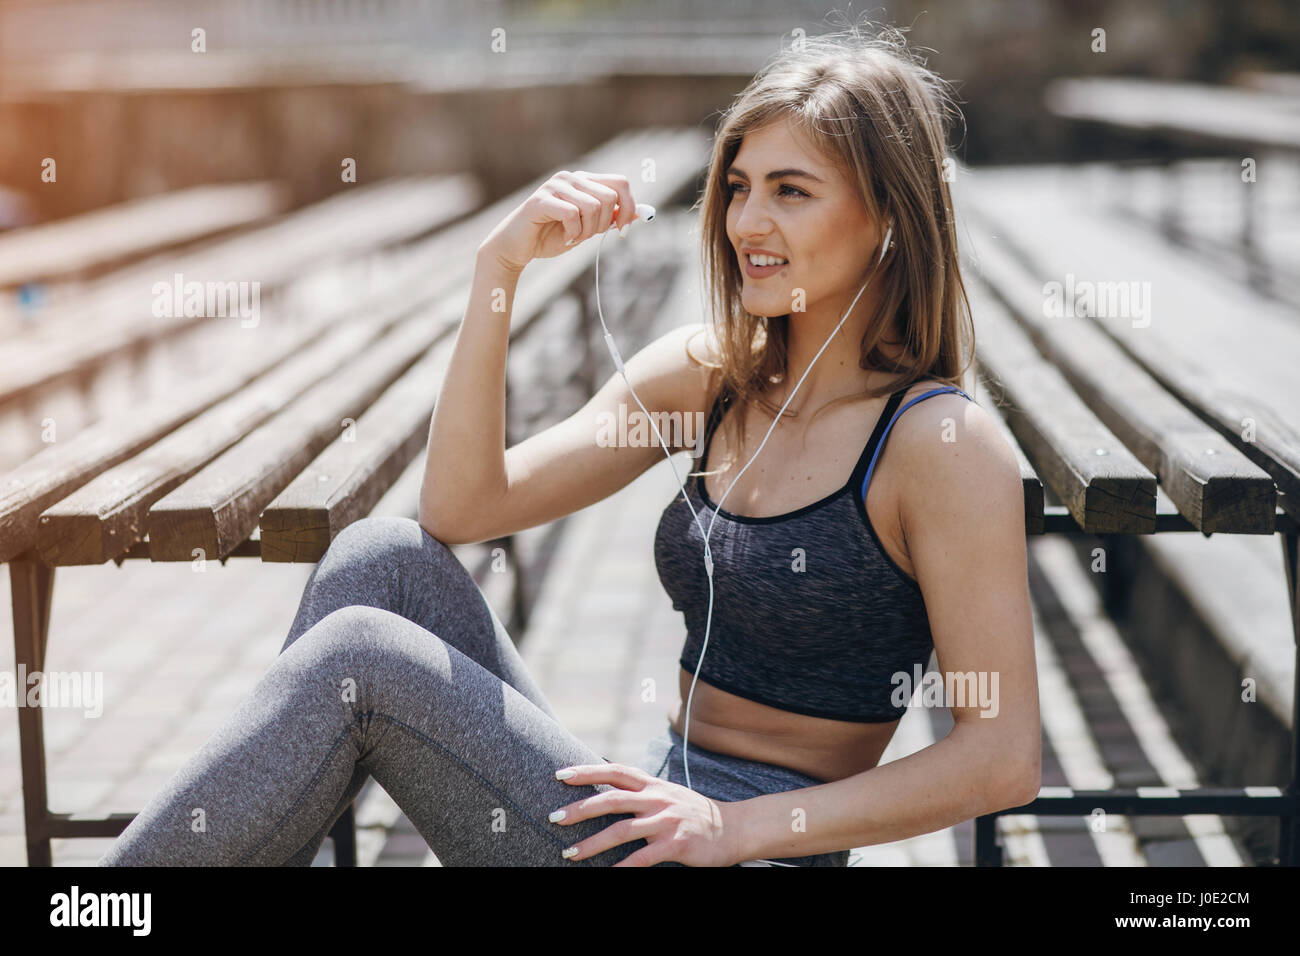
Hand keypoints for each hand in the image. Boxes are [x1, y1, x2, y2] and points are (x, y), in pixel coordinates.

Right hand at [478, 170, 642, 274]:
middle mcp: (570, 178)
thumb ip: (610, 219)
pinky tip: (563, 237)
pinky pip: (573, 214)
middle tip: (587, 236)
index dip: (628, 207)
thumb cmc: (551, 237)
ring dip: (587, 231)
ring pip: (594, 206)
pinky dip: (573, 232)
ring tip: (573, 237)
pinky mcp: (541, 199)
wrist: (517, 248)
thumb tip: (639, 214)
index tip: (623, 229)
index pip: (620, 183)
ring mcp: (555, 186)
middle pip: (610, 196)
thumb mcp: (587, 229)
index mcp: (583, 181)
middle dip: (604, 224)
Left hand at [550, 763, 741, 866]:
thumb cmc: (693, 813)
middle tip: (554, 818)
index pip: (615, 771)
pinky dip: (623, 867)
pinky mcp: (676, 845)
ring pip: (622, 830)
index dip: (587, 771)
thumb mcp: (666, 793)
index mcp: (652, 784)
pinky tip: (607, 874)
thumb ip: (640, 789)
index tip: (560, 774)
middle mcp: (657, 798)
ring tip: (569, 854)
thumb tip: (606, 783)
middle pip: (611, 798)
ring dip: (592, 844)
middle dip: (580, 809)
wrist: (732, 828)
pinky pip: (643, 858)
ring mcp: (666, 821)